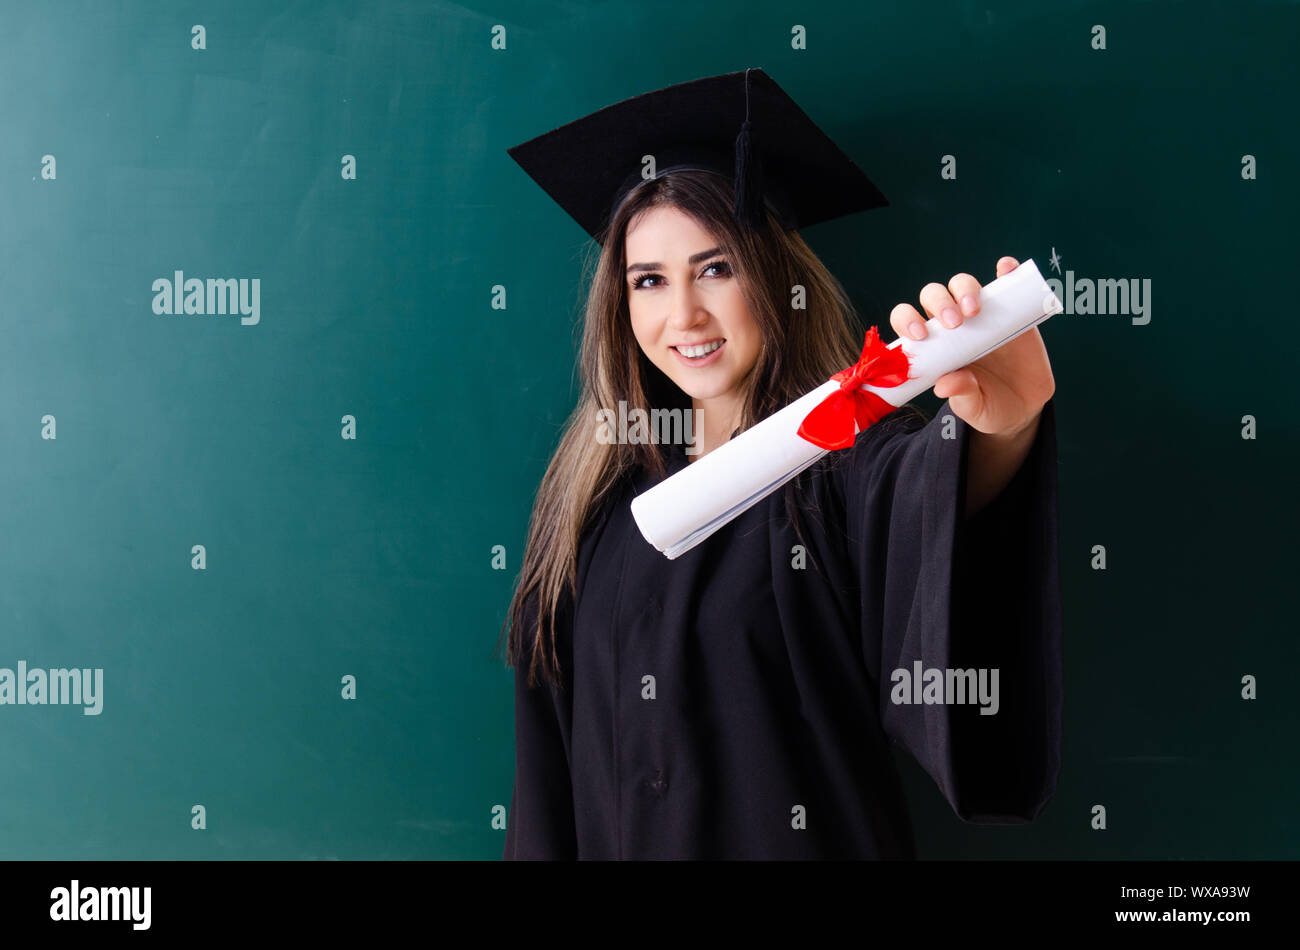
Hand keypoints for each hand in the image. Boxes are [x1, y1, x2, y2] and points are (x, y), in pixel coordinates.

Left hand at [889, 256, 1054, 436]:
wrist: (1024, 406)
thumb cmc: (987, 405)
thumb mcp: (973, 407)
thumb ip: (960, 395)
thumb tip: (944, 385)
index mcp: (932, 345)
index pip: (908, 321)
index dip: (908, 320)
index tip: (920, 335)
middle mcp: (952, 324)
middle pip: (934, 296)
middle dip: (939, 303)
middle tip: (955, 324)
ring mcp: (981, 313)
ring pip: (963, 284)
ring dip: (965, 289)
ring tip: (975, 311)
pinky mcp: (1010, 307)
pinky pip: (1004, 280)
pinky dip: (1004, 269)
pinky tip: (1005, 269)